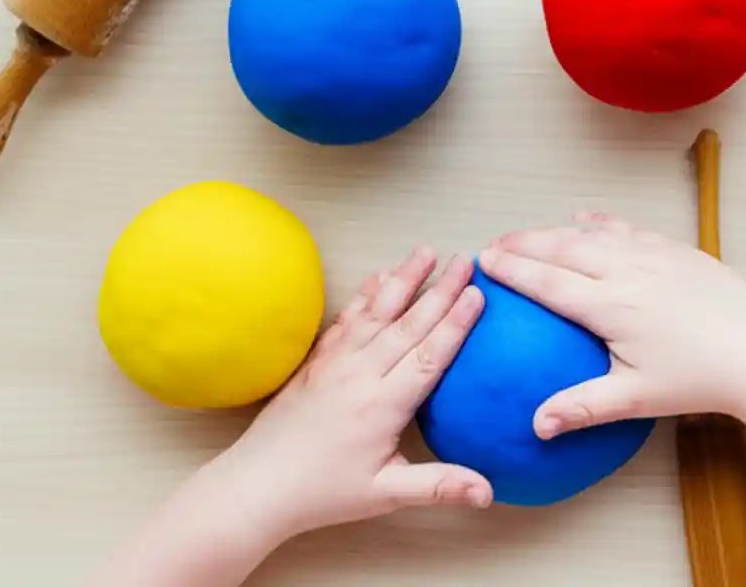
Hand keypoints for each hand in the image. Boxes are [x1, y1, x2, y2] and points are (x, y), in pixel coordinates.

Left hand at [203, 247, 492, 543]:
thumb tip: (487, 494)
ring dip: (403, 279)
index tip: (477, 294)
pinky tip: (379, 277)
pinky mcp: (316, 362)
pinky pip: (346, 320)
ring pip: (376, 313)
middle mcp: (359, 376)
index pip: (429, 355)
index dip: (455, 323)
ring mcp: (335, 364)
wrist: (257, 485)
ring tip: (426, 251)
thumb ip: (438, 487)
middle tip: (465, 260)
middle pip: (408, 324)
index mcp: (382, 406)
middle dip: (440, 289)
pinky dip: (365, 295)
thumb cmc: (322, 493)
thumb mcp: (384, 494)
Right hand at [479, 214, 745, 437]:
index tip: (483, 262)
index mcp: (611, 305)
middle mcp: (628, 270)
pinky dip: (601, 222)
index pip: (548, 282)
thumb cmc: (699, 379)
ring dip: (556, 230)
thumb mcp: (637, 397)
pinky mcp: (678, 250)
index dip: (512, 270)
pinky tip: (588, 218)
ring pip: (594, 234)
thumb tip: (536, 425)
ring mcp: (654, 254)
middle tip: (494, 243)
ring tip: (530, 233)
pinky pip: (629, 228)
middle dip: (524, 242)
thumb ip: (583, 406)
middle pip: (563, 248)